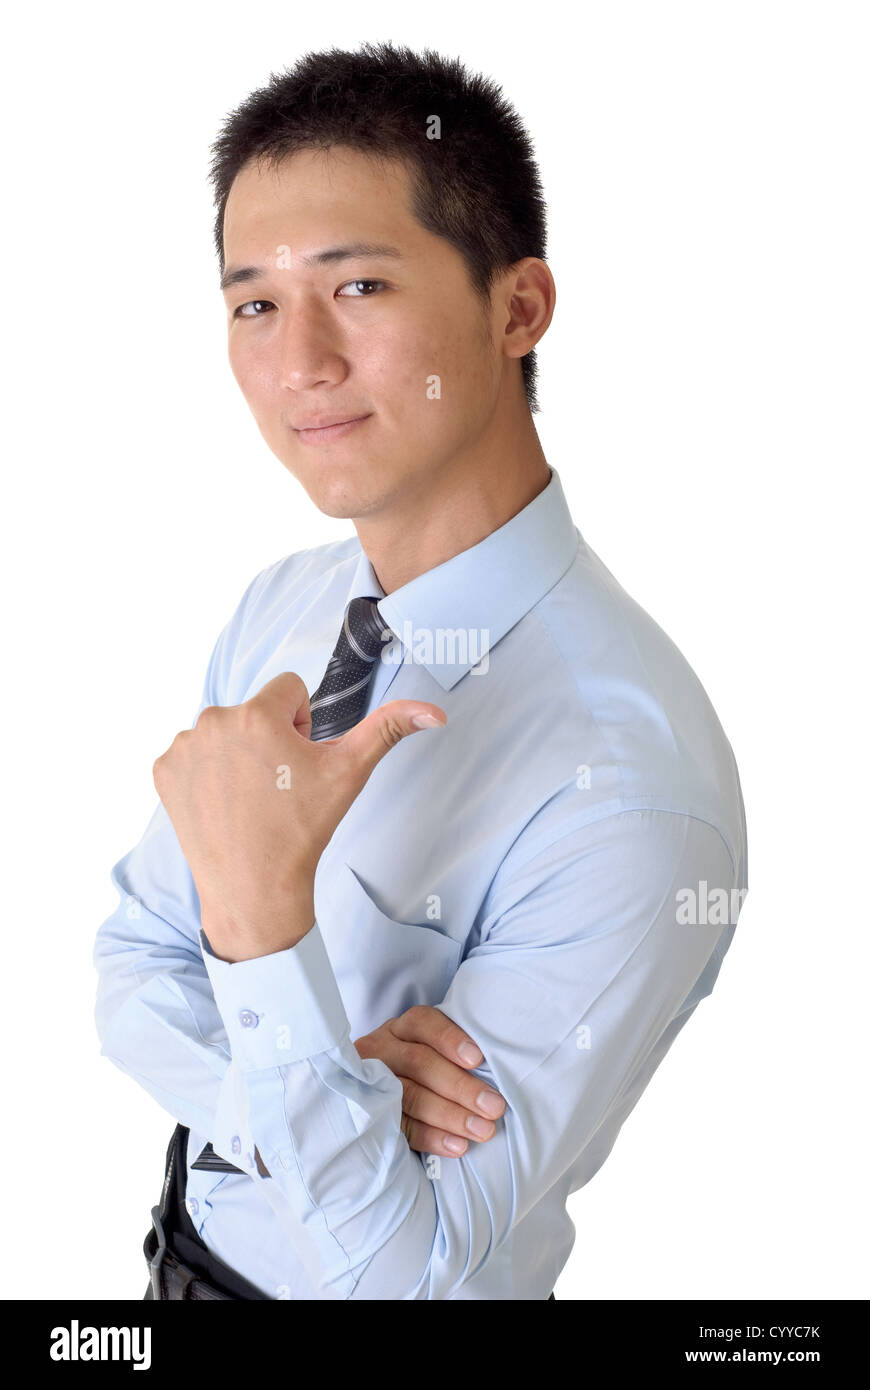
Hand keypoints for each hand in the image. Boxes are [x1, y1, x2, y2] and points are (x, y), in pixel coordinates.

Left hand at [152, 672, 446, 960]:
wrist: (254, 888)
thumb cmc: (303, 830)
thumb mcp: (350, 774)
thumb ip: (389, 729)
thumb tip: (434, 711)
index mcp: (256, 713)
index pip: (289, 690)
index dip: (302, 726)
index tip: (298, 764)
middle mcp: (212, 721)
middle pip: (255, 710)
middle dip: (269, 738)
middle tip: (277, 787)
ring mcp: (183, 747)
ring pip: (225, 731)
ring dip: (238, 753)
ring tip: (250, 797)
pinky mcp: (164, 771)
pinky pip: (194, 754)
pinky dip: (208, 774)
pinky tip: (224, 803)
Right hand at [353, 1005, 505, 1156]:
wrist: (384, 1102)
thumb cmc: (429, 1072)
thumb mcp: (435, 1053)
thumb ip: (458, 1056)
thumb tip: (500, 1070)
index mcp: (401, 1029)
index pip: (421, 1022)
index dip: (449, 1039)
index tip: (477, 1059)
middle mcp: (381, 1050)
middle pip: (419, 1062)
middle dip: (460, 1086)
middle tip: (494, 1107)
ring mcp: (372, 1084)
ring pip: (410, 1096)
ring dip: (450, 1115)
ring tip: (482, 1130)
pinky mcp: (372, 1117)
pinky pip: (401, 1128)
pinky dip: (431, 1137)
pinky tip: (458, 1146)